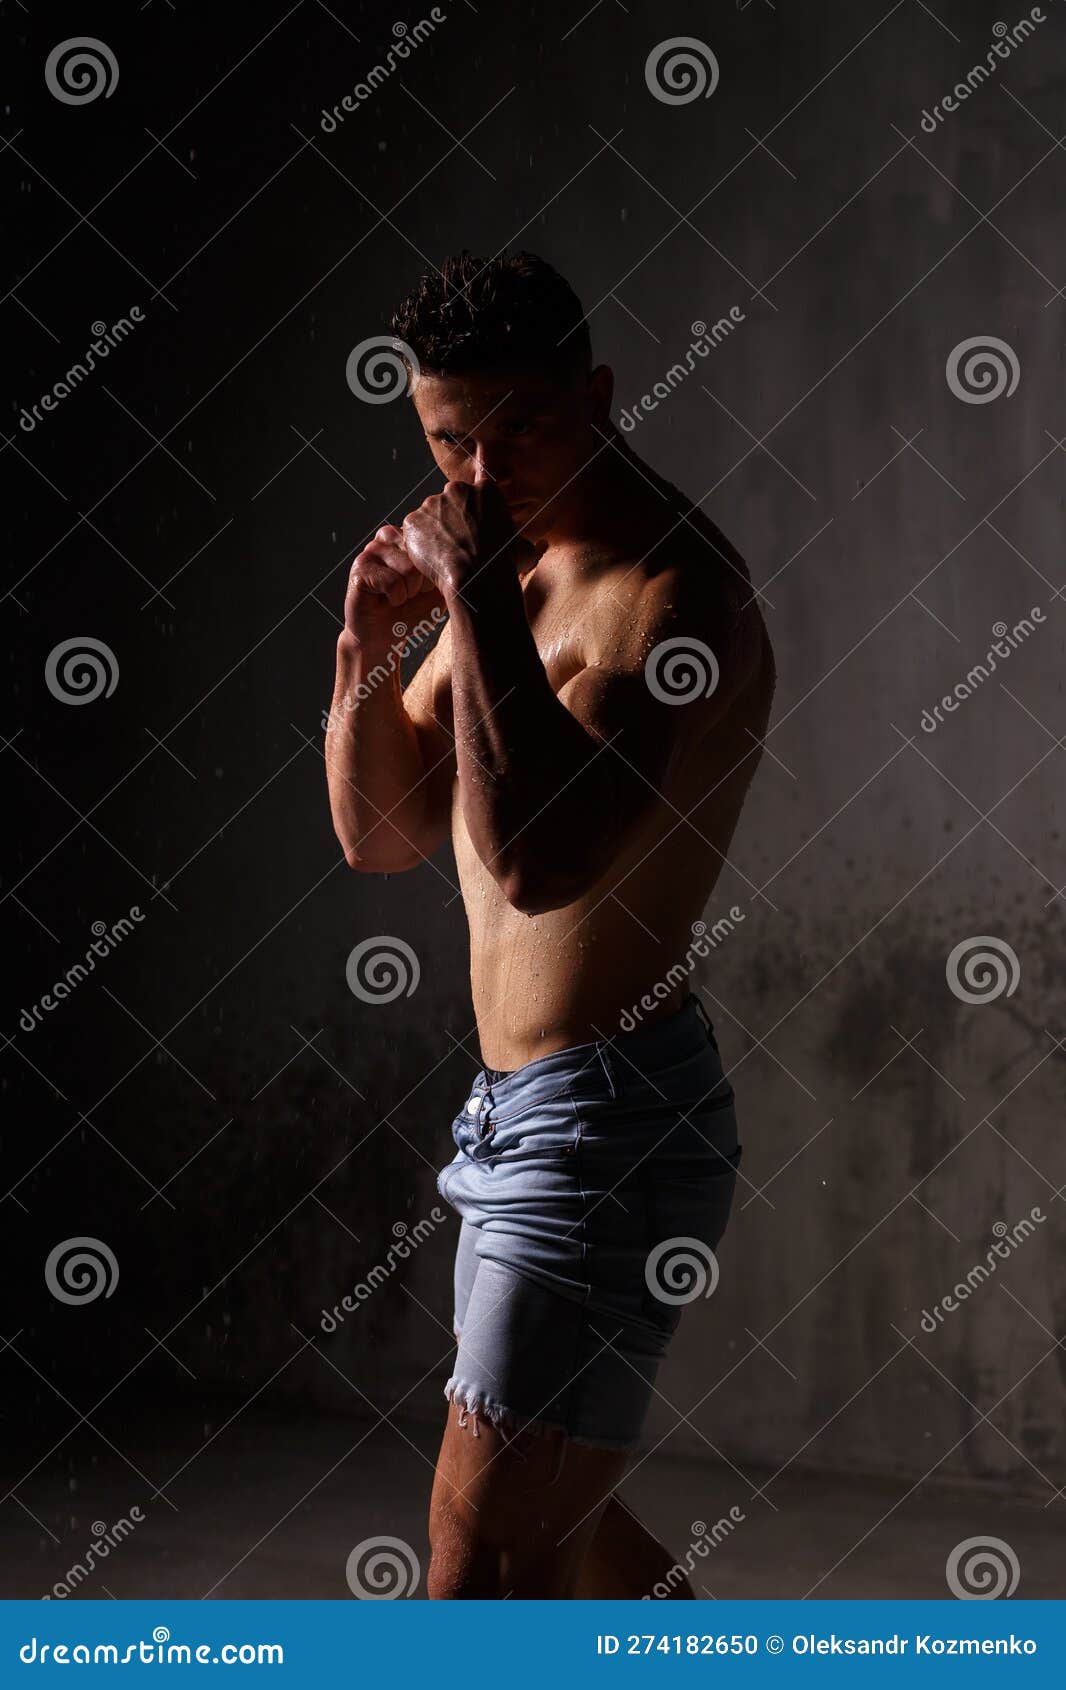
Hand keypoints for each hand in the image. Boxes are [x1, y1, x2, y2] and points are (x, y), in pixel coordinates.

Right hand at [342, 524, 446, 650]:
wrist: (383, 639)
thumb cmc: (411, 612)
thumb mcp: (439, 589)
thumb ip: (449, 570)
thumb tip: (467, 558)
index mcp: (407, 537)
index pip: (433, 546)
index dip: (433, 574)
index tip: (423, 588)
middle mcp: (388, 538)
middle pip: (422, 557)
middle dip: (421, 584)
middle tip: (408, 594)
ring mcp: (372, 550)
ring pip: (408, 569)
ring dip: (408, 592)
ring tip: (397, 597)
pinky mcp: (360, 567)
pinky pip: (392, 582)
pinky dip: (395, 598)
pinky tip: (386, 601)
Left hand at [400, 470, 534, 600]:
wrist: (477, 579)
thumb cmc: (504, 565)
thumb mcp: (524, 548)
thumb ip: (521, 541)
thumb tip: (535, 546)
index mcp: (485, 489)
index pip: (476, 498)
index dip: (476, 519)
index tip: (477, 536)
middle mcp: (456, 489)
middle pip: (450, 503)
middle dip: (453, 522)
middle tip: (459, 547)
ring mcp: (431, 504)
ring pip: (431, 517)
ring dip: (436, 533)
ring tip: (446, 557)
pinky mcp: (413, 521)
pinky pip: (414, 532)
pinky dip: (419, 545)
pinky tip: (432, 560)